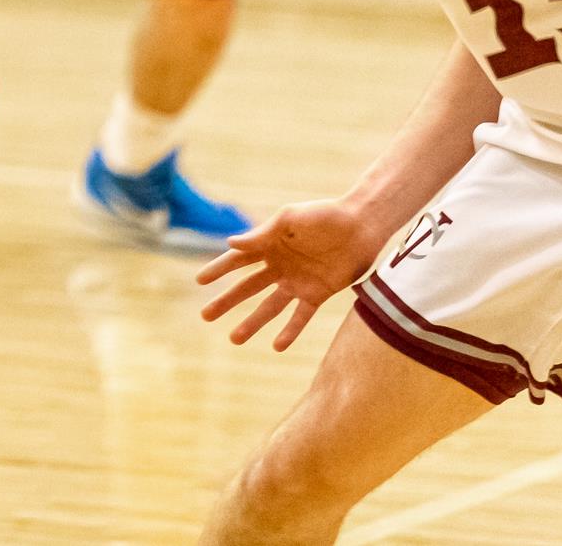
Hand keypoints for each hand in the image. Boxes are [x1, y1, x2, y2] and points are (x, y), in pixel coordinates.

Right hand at [197, 199, 385, 350]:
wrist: (362, 226)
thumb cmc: (324, 216)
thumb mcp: (290, 219)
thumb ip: (262, 233)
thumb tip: (230, 243)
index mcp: (270, 244)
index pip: (238, 259)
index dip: (219, 269)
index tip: (200, 281)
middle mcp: (279, 265)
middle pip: (247, 287)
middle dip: (227, 301)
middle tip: (206, 315)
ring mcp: (297, 282)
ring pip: (269, 307)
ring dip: (252, 322)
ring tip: (234, 339)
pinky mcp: (317, 294)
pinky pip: (300, 316)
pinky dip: (290, 331)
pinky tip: (276, 346)